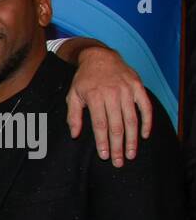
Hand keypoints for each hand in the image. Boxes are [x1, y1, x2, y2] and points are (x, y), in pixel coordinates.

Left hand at [66, 48, 151, 165]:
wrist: (100, 56)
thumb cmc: (84, 79)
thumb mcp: (73, 95)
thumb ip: (73, 116)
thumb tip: (74, 135)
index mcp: (95, 97)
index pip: (100, 125)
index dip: (102, 142)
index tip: (104, 156)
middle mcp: (113, 94)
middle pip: (116, 126)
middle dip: (117, 146)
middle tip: (118, 162)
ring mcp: (127, 90)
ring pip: (131, 119)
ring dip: (132, 139)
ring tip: (130, 154)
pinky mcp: (138, 87)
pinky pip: (145, 107)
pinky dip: (146, 122)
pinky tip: (144, 135)